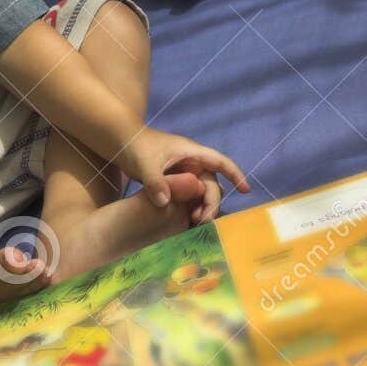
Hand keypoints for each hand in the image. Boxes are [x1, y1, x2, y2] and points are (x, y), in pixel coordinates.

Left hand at [122, 127, 249, 217]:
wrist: (121, 142)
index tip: (245, 190)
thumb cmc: (136, 146)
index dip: (235, 174)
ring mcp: (183, 172)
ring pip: (201, 192)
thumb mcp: (145, 164)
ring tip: (194, 222)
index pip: (220, 162)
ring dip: (201, 206)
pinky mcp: (174, 181)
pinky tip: (186, 221)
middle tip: (202, 221)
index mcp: (191, 152)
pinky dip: (190, 207)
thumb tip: (165, 202)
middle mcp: (191, 162)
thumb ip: (155, 182)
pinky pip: (189, 196)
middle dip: (211, 202)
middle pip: (211, 183)